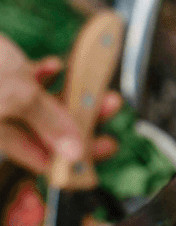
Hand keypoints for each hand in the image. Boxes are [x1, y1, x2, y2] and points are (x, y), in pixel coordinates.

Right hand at [0, 34, 120, 173]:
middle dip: (81, 117)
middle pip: (46, 130)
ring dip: (68, 92)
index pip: (44, 159)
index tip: (107, 145)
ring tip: (95, 82)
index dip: (78, 155)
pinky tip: (55, 65)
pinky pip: (24, 83)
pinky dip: (42, 75)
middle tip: (111, 104)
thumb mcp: (14, 95)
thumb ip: (46, 121)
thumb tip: (73, 152)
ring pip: (40, 104)